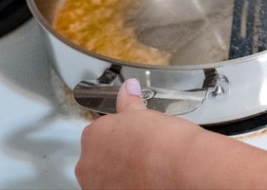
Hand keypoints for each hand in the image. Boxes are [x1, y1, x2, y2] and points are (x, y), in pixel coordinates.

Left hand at [75, 79, 200, 188]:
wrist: (179, 170)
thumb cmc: (163, 143)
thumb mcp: (144, 114)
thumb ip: (130, 102)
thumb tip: (129, 87)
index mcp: (93, 135)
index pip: (102, 133)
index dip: (122, 135)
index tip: (137, 137)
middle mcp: (87, 163)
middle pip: (100, 156)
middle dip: (118, 155)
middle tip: (143, 153)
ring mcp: (96, 186)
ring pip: (106, 177)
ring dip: (120, 173)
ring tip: (146, 169)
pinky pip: (115, 189)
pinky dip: (127, 186)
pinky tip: (145, 182)